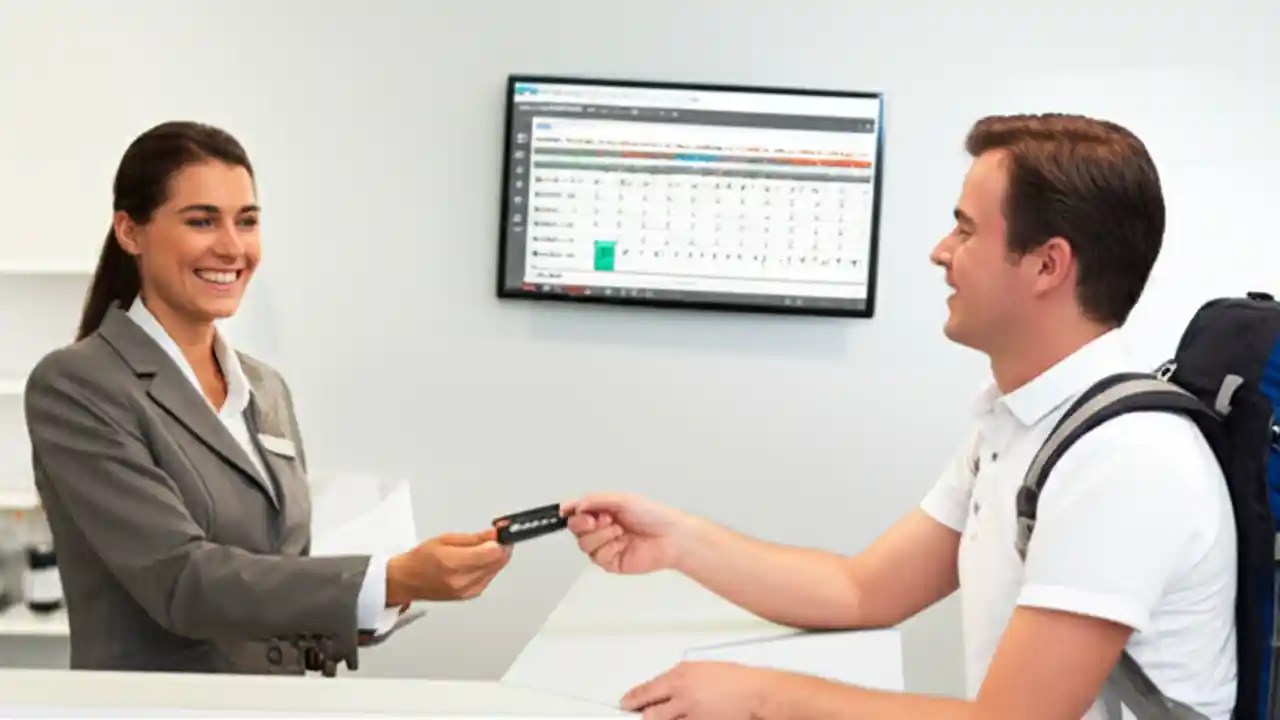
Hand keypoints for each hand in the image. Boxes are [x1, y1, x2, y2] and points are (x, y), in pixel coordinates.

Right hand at [385, 529, 511, 604]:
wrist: (408, 581)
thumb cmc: (420, 559)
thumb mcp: (445, 539)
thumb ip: (474, 538)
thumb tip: (494, 534)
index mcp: (453, 563)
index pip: (492, 553)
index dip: (501, 540)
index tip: (501, 532)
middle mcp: (461, 580)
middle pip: (498, 562)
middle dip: (502, 547)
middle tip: (496, 537)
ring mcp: (467, 591)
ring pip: (496, 570)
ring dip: (495, 557)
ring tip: (483, 548)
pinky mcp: (470, 596)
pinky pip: (489, 578)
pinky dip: (489, 567)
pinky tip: (478, 561)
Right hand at [560, 493, 694, 574]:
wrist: (671, 537)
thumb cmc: (653, 515)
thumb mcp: (622, 499)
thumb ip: (596, 500)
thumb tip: (576, 504)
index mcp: (604, 511)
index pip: (579, 512)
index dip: (570, 511)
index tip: (565, 510)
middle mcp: (603, 529)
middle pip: (576, 529)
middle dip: (582, 523)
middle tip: (597, 519)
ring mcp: (606, 547)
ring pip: (584, 544)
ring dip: (598, 534)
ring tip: (617, 528)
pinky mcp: (611, 563)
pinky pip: (597, 557)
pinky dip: (606, 546)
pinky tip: (621, 540)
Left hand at [621, 661, 781, 718]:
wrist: (757, 694)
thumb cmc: (737, 679)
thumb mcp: (703, 668)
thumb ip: (682, 678)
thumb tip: (669, 685)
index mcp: (680, 676)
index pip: (646, 690)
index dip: (632, 699)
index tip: (626, 703)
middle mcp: (682, 696)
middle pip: (651, 713)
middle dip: (644, 715)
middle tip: (639, 714)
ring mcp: (691, 716)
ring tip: (665, 716)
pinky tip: (683, 719)